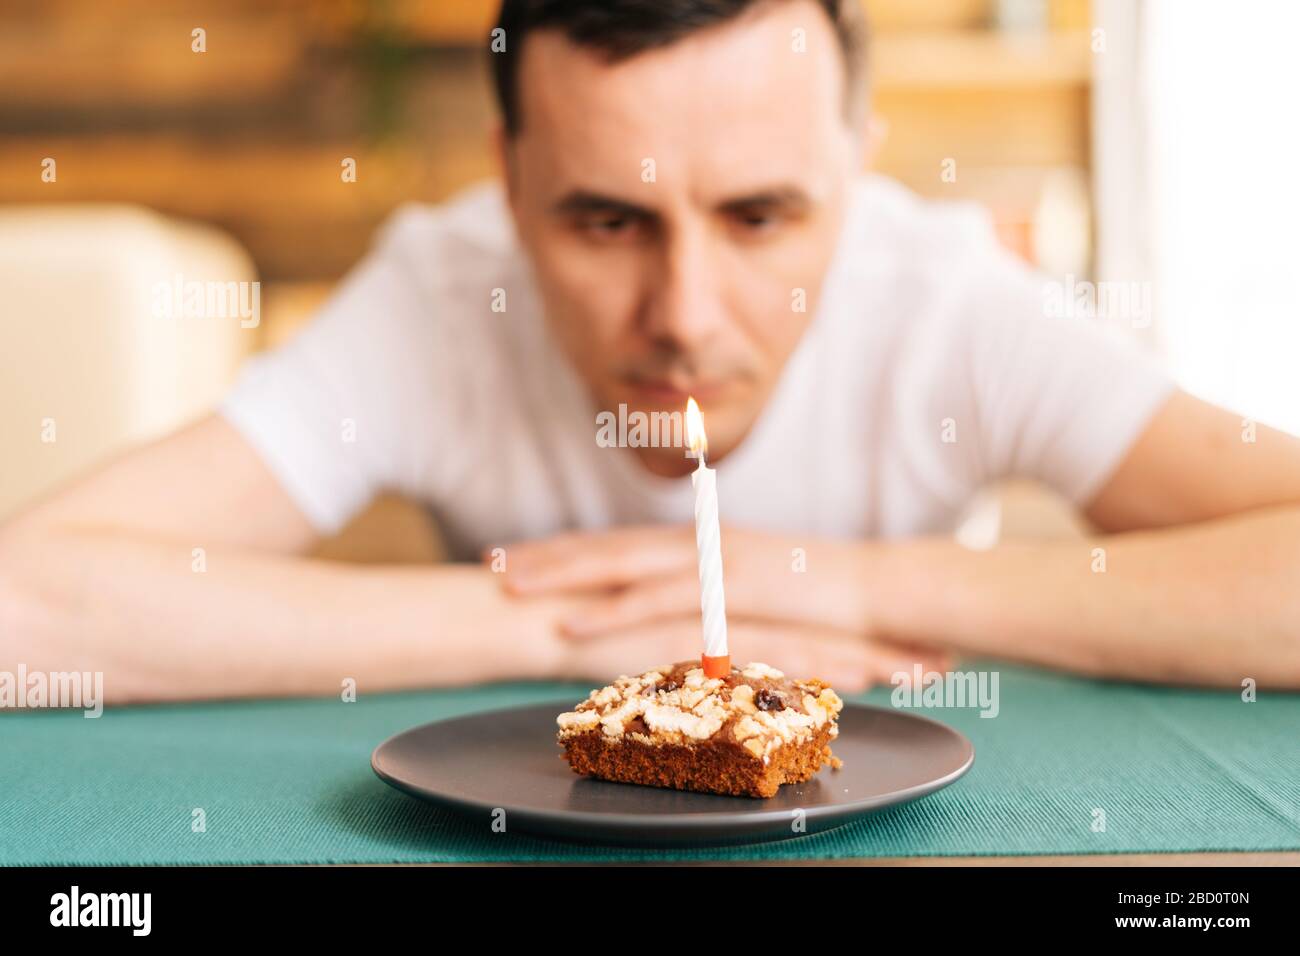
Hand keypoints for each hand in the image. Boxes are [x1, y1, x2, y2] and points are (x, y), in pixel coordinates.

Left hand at [489, 525, 953, 692]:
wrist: (893, 590)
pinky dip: (612, 611)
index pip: (624, 542)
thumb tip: (689, 618)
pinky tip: (570, 624)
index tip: (523, 556)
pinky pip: (660, 601)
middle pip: (608, 544)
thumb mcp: (769, 595)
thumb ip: (723, 598)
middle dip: (547, 553)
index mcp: (706, 543)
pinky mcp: (732, 588)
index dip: (571, 549)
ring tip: (509, 590)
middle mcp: (703, 542)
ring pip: (622, 565)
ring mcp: (716, 560)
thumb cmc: (835, 599)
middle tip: (490, 563)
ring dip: (562, 576)